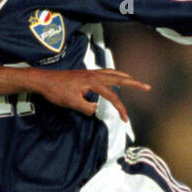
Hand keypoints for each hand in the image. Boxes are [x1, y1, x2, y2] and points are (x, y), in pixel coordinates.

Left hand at [28, 68, 149, 119]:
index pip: (112, 96)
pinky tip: (114, 78)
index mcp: (93, 82)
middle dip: (134, 83)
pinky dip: (114, 74)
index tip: (125, 119)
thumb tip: (96, 109)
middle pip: (119, 78)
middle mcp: (94, 75)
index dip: (121, 108)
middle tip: (147, 87)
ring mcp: (90, 73)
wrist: (44, 80)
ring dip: (125, 76)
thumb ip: (87, 107)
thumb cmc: (56, 91)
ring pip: (113, 73)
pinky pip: (105, 72)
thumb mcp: (72, 103)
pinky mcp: (86, 74)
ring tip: (134, 80)